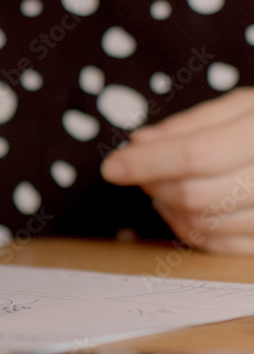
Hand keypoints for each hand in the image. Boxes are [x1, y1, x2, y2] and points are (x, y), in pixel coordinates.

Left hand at [101, 89, 253, 253]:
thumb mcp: (245, 106)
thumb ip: (193, 124)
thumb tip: (140, 144)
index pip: (195, 155)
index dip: (147, 163)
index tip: (112, 166)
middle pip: (196, 194)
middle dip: (155, 185)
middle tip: (139, 172)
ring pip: (205, 224)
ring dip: (169, 208)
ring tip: (162, 188)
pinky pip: (222, 246)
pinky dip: (191, 231)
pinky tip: (182, 211)